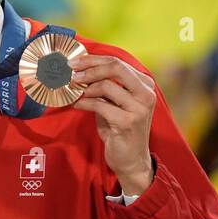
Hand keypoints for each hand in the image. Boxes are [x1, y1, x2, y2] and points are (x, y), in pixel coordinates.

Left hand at [70, 55, 156, 194]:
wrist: (131, 159)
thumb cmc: (120, 128)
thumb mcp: (115, 102)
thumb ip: (105, 85)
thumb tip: (80, 69)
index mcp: (145, 84)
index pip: (118, 62)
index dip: (93, 59)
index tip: (74, 62)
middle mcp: (146, 93)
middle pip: (115, 67)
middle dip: (89, 67)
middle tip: (71, 73)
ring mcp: (139, 108)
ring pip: (106, 85)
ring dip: (85, 88)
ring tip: (75, 92)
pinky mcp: (127, 122)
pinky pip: (99, 105)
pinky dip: (84, 103)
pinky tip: (77, 105)